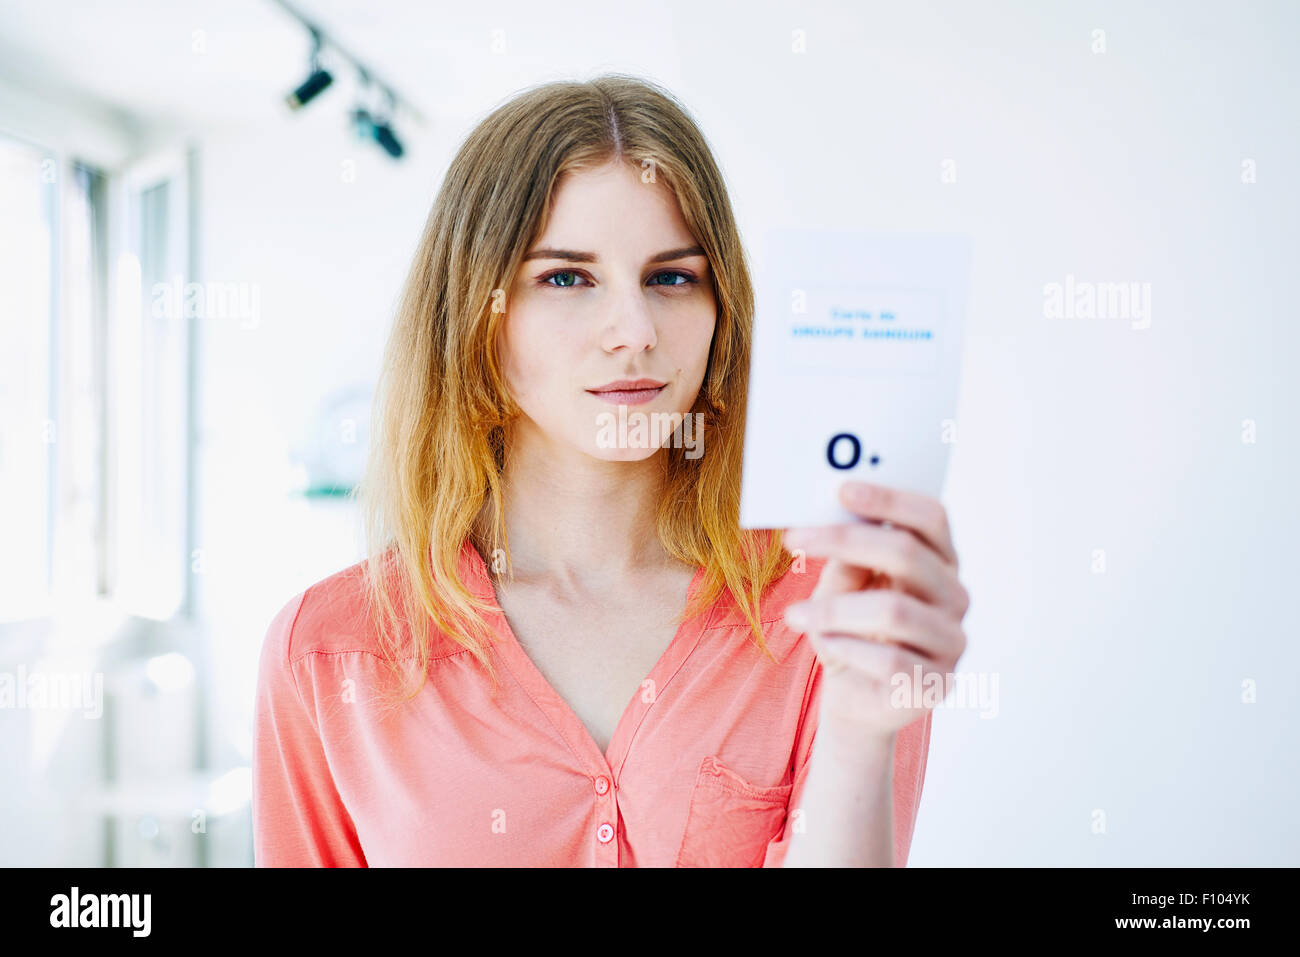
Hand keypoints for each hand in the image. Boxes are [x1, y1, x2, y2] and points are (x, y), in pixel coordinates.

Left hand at [781, 480, 969, 736]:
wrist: (855, 697)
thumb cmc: (850, 630)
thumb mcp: (841, 587)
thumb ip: (846, 559)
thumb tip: (832, 523)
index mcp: (939, 561)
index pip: (930, 516)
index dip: (889, 499)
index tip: (840, 490)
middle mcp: (954, 596)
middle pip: (908, 553)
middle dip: (845, 541)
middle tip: (794, 540)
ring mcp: (952, 640)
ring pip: (893, 610)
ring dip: (833, 609)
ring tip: (795, 614)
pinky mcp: (938, 683)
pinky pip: (890, 660)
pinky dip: (847, 648)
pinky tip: (824, 646)